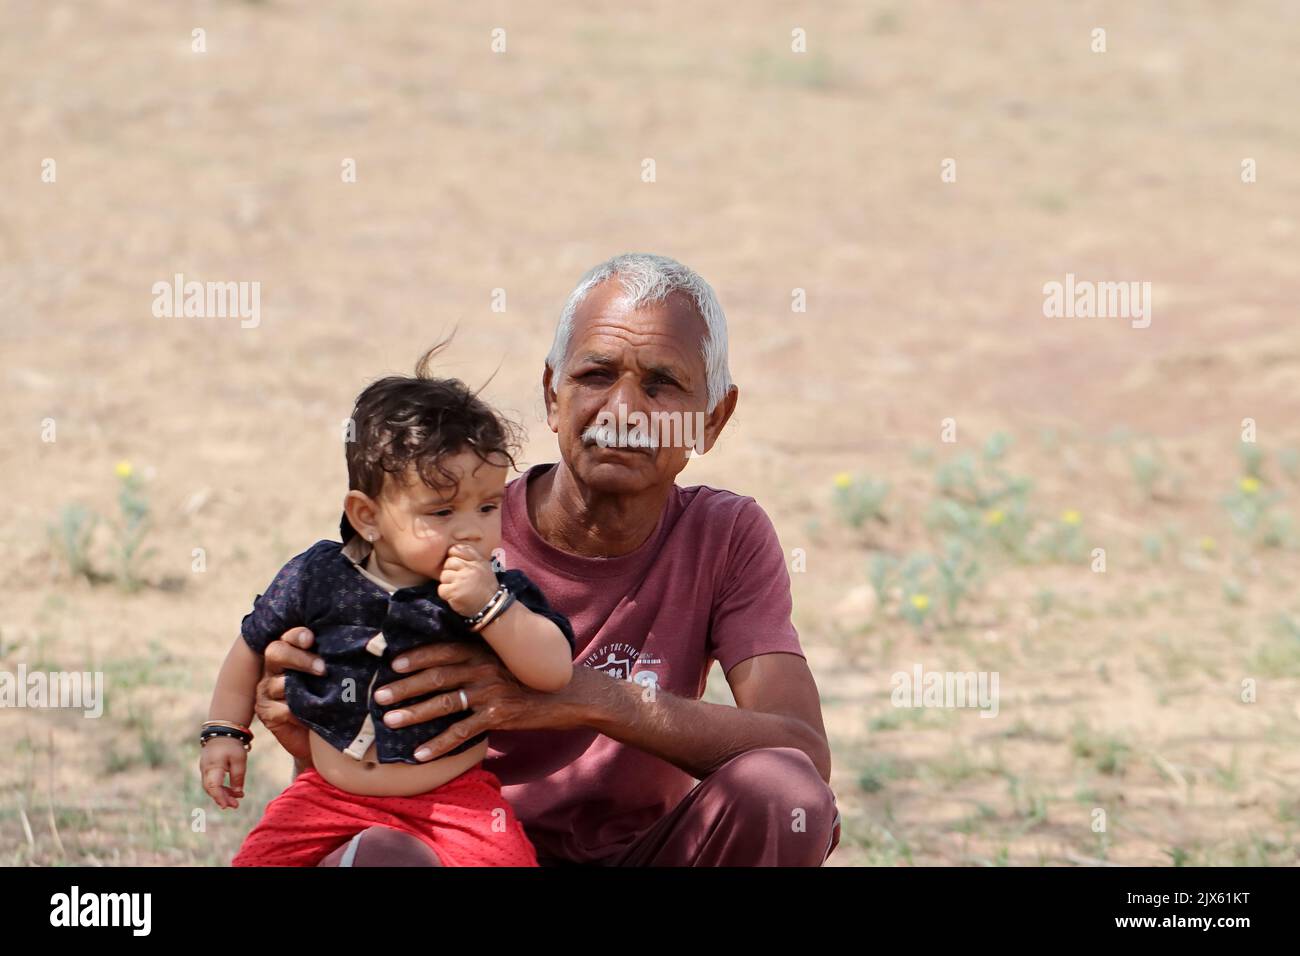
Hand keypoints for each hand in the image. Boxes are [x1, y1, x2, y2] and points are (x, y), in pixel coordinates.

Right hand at [200, 737, 247, 808]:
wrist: (222, 731)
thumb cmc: (232, 745)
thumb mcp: (239, 760)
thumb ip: (238, 776)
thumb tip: (237, 793)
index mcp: (212, 767)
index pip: (213, 787)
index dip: (220, 798)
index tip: (227, 806)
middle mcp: (205, 770)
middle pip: (211, 789)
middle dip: (223, 798)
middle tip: (235, 806)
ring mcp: (205, 769)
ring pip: (212, 786)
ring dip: (223, 794)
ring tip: (237, 799)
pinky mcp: (208, 768)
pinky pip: (213, 781)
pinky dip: (221, 788)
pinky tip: (232, 791)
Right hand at [253, 626, 324, 762]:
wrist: (322, 738)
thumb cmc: (331, 700)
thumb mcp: (333, 679)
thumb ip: (334, 662)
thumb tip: (355, 648)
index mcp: (291, 654)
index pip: (289, 637)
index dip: (297, 635)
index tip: (311, 638)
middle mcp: (275, 669)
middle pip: (276, 652)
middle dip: (299, 658)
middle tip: (322, 668)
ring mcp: (267, 691)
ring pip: (278, 683)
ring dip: (301, 687)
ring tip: (323, 694)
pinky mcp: (267, 714)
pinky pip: (281, 709)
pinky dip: (298, 712)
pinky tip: (312, 715)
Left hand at [373, 641, 587, 760]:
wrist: (568, 693)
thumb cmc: (531, 675)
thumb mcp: (506, 658)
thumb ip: (479, 656)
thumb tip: (447, 662)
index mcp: (483, 650)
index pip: (442, 650)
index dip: (415, 656)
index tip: (390, 662)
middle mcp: (484, 667)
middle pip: (437, 676)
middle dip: (405, 686)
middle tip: (379, 694)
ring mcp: (491, 692)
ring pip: (444, 702)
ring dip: (414, 712)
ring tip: (389, 721)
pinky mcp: (499, 716)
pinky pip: (462, 732)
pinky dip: (439, 743)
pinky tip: (420, 754)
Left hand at [437, 544, 497, 616]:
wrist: (491, 607)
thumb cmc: (486, 588)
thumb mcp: (485, 567)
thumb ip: (473, 557)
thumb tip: (454, 549)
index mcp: (477, 561)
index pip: (457, 549)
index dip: (453, 556)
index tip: (457, 566)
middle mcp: (470, 568)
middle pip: (448, 563)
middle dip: (450, 572)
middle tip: (458, 581)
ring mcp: (461, 579)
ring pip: (444, 576)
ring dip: (448, 584)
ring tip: (458, 589)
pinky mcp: (454, 591)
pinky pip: (441, 588)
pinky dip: (446, 594)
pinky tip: (455, 596)